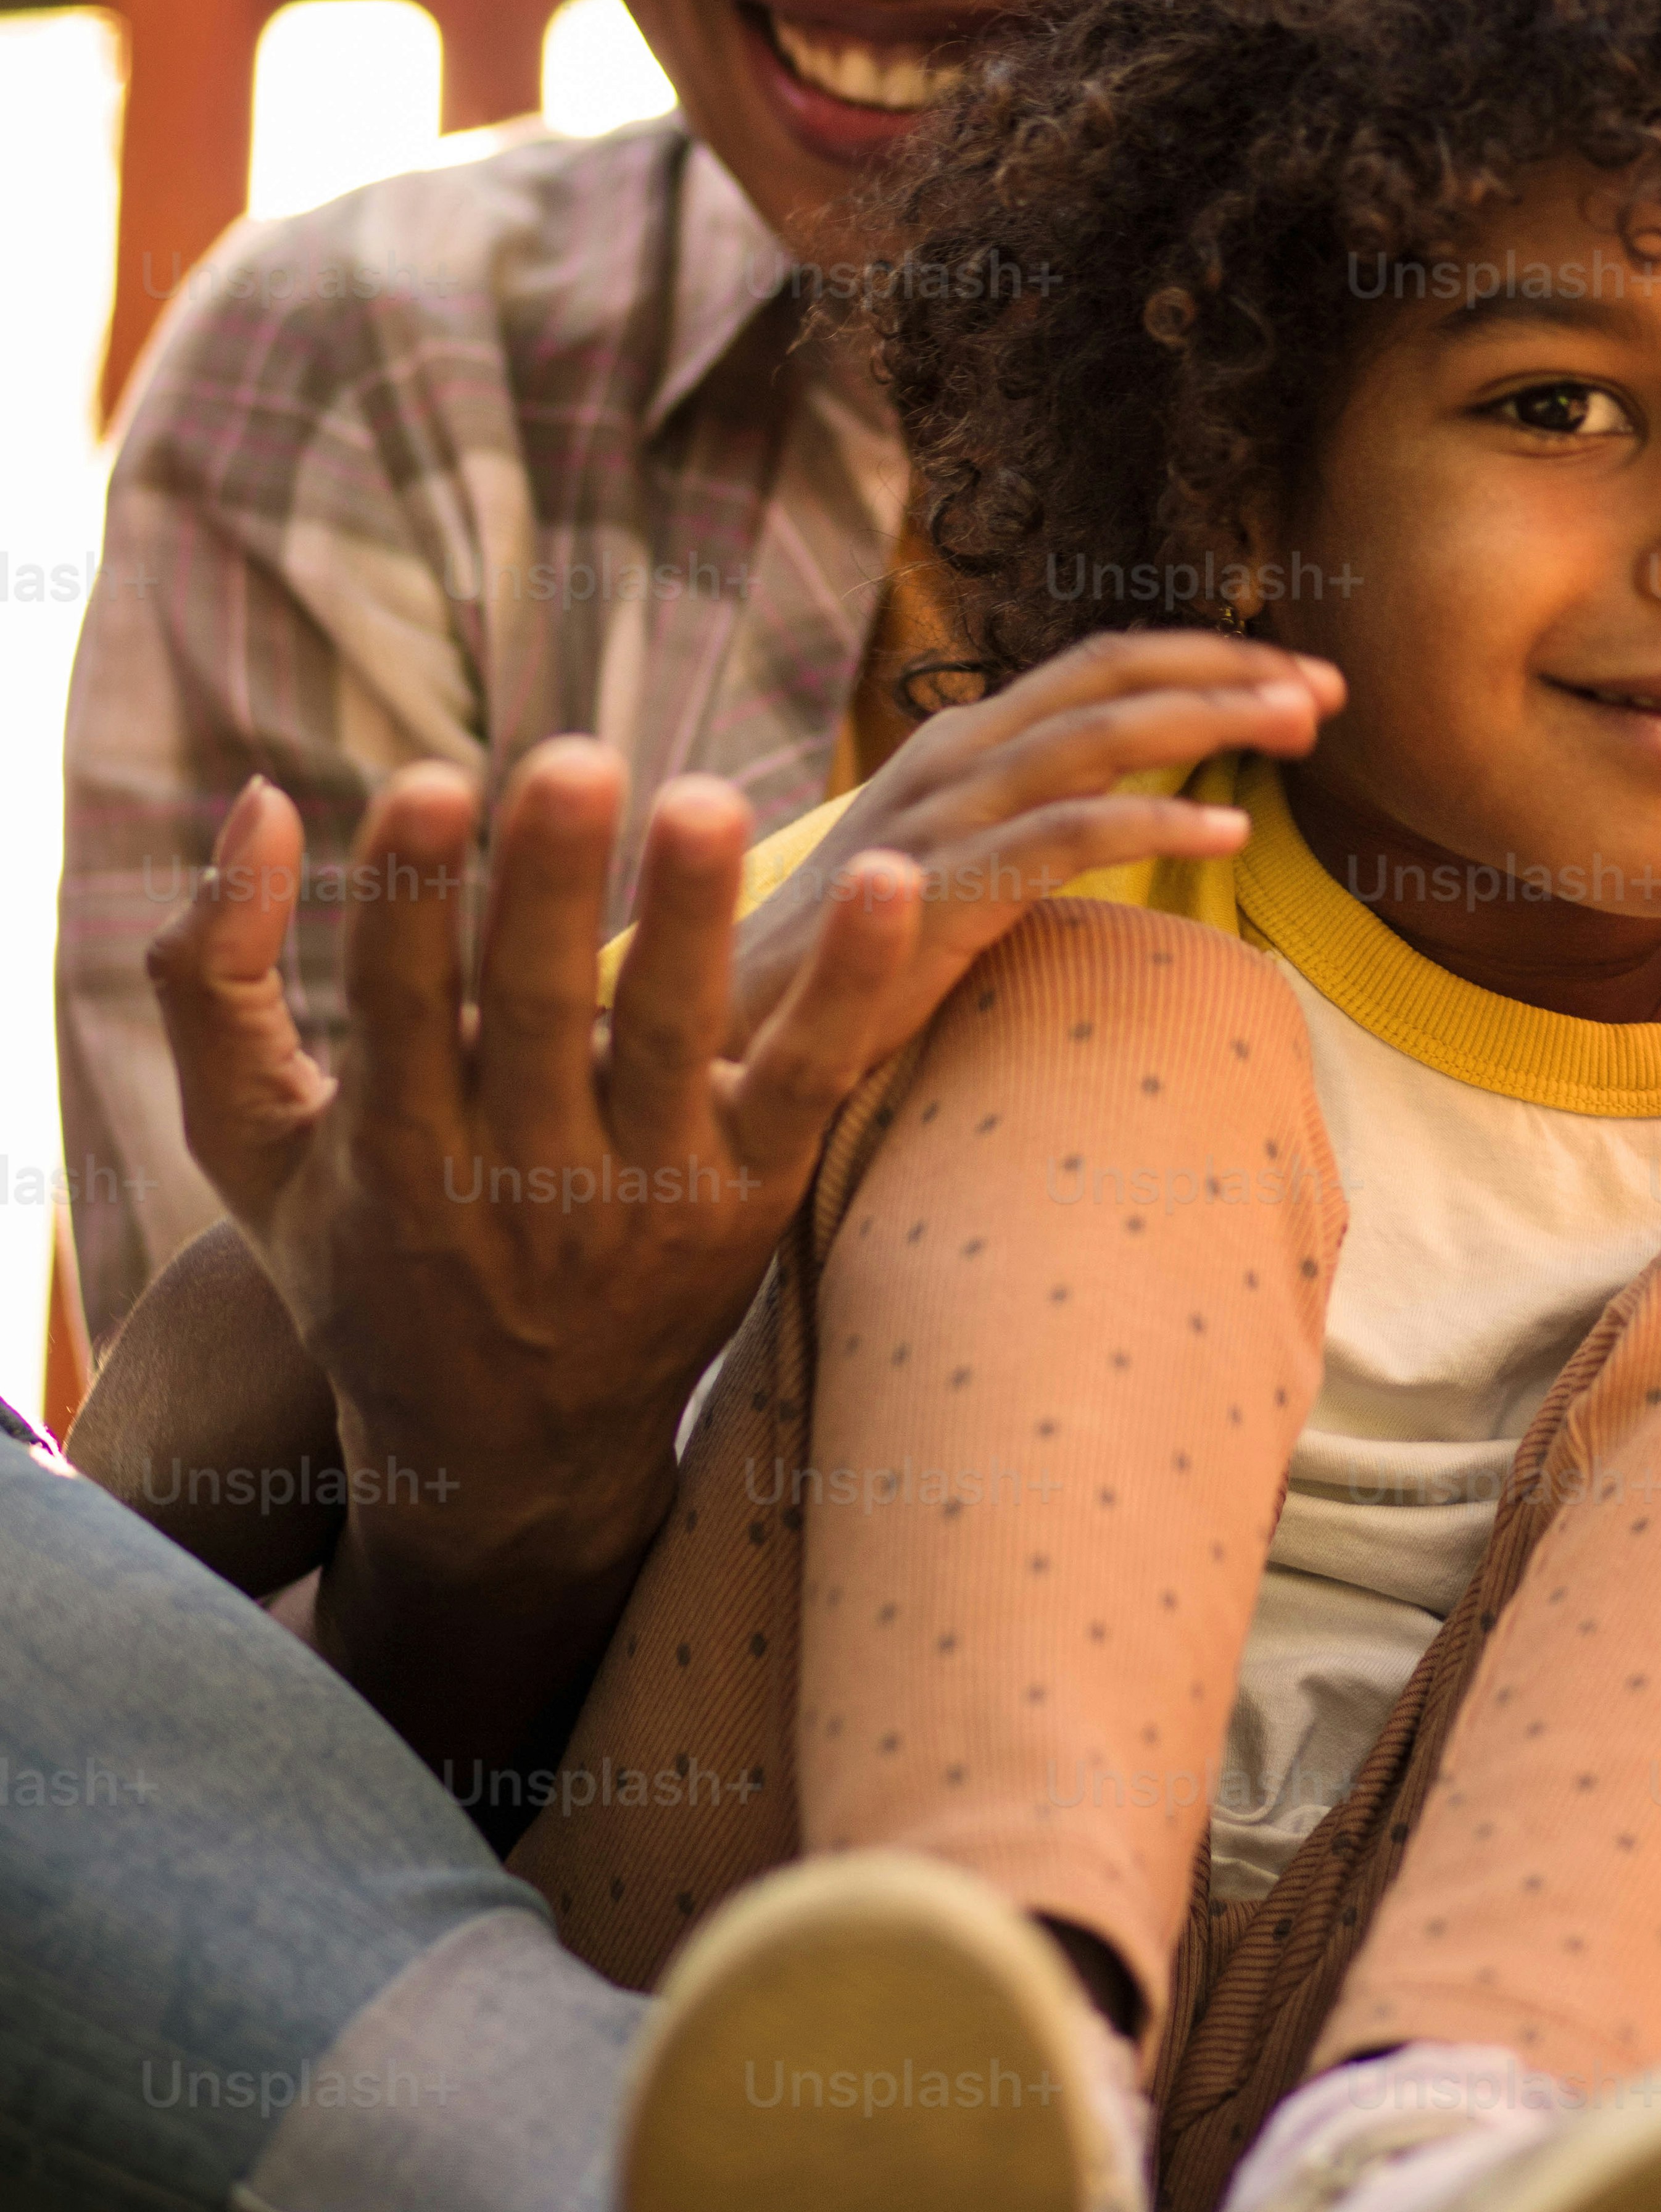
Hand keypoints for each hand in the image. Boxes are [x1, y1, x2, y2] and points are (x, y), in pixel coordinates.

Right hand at [150, 741, 932, 1572]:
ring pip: (672, 1041)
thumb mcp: (249, 1146)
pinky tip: (895, 882)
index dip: (406, 900)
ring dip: (690, 919)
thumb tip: (261, 799)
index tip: (426, 781)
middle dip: (551, 888)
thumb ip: (214, 977)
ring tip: (704, 801)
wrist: (499, 1450)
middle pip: (537, 1016)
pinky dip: (850, 989)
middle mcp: (520, 1179)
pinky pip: (808, 1082)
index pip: (397, 1009)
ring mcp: (647, 1192)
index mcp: (393, 1152)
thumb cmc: (363, 1257)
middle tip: (571, 761)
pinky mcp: (751, 1196)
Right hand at [727, 630, 1341, 1050]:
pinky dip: (1154, 819)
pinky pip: (1066, 835)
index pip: (1101, 667)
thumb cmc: (857, 952)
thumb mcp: (949, 856)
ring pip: (1099, 737)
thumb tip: (1115, 799)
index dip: (1206, 658)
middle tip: (1328, 686)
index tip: (1298, 675)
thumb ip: (1024, 816)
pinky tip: (1231, 825)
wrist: (740, 1029)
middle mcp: (956, 756)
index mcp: (964, 741)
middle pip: (1110, 676)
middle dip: (1228, 668)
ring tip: (1303, 724)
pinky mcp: (944, 887)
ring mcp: (945, 816)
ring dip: (1211, 719)